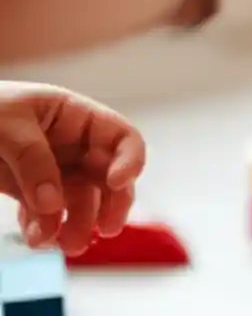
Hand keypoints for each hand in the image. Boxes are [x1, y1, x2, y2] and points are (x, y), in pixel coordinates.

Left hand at [0, 82, 144, 253]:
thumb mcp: (6, 123)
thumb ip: (33, 160)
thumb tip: (53, 202)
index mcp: (75, 116)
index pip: (121, 137)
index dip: (129, 160)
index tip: (118, 183)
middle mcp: (72, 144)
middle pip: (109, 177)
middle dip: (110, 205)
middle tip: (106, 230)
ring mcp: (52, 169)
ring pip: (81, 202)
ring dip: (77, 225)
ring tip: (62, 245)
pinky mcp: (29, 191)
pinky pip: (48, 214)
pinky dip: (45, 229)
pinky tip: (36, 237)